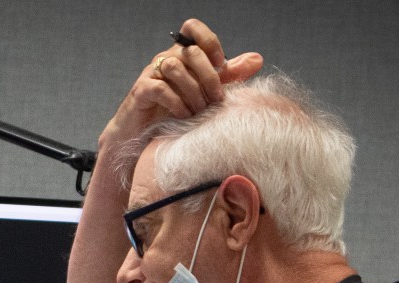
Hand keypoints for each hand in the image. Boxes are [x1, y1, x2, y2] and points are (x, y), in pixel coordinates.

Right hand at [99, 18, 263, 149]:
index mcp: (182, 55)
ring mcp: (151, 74)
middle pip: (190, 52)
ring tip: (200, 111)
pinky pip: (160, 89)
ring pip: (175, 67)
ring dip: (193, 91)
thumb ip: (230, 75)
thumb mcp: (207, 91)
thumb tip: (257, 59)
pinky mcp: (140, 91)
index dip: (209, 41)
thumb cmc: (176, 112)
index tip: (220, 64)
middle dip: (208, 76)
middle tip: (216, 99)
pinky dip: (176, 102)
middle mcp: (165, 59)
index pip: (192, 29)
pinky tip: (184, 115)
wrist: (144, 136)